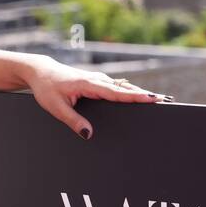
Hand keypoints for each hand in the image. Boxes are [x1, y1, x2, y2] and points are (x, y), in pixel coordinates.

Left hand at [21, 59, 173, 140]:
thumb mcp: (55, 107)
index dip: (135, 96)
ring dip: (139, 93)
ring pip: (122, 87)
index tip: (153, 99)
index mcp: (88, 84)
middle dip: (144, 95)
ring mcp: (97, 80)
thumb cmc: (46, 88)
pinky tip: (139, 98)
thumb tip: (89, 135)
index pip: (116, 92)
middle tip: (166, 101)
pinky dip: (129, 92)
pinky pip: (116, 88)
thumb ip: (72, 120)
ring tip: (159, 100)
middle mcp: (96, 80)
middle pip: (125, 89)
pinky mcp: (96, 83)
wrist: (40, 71)